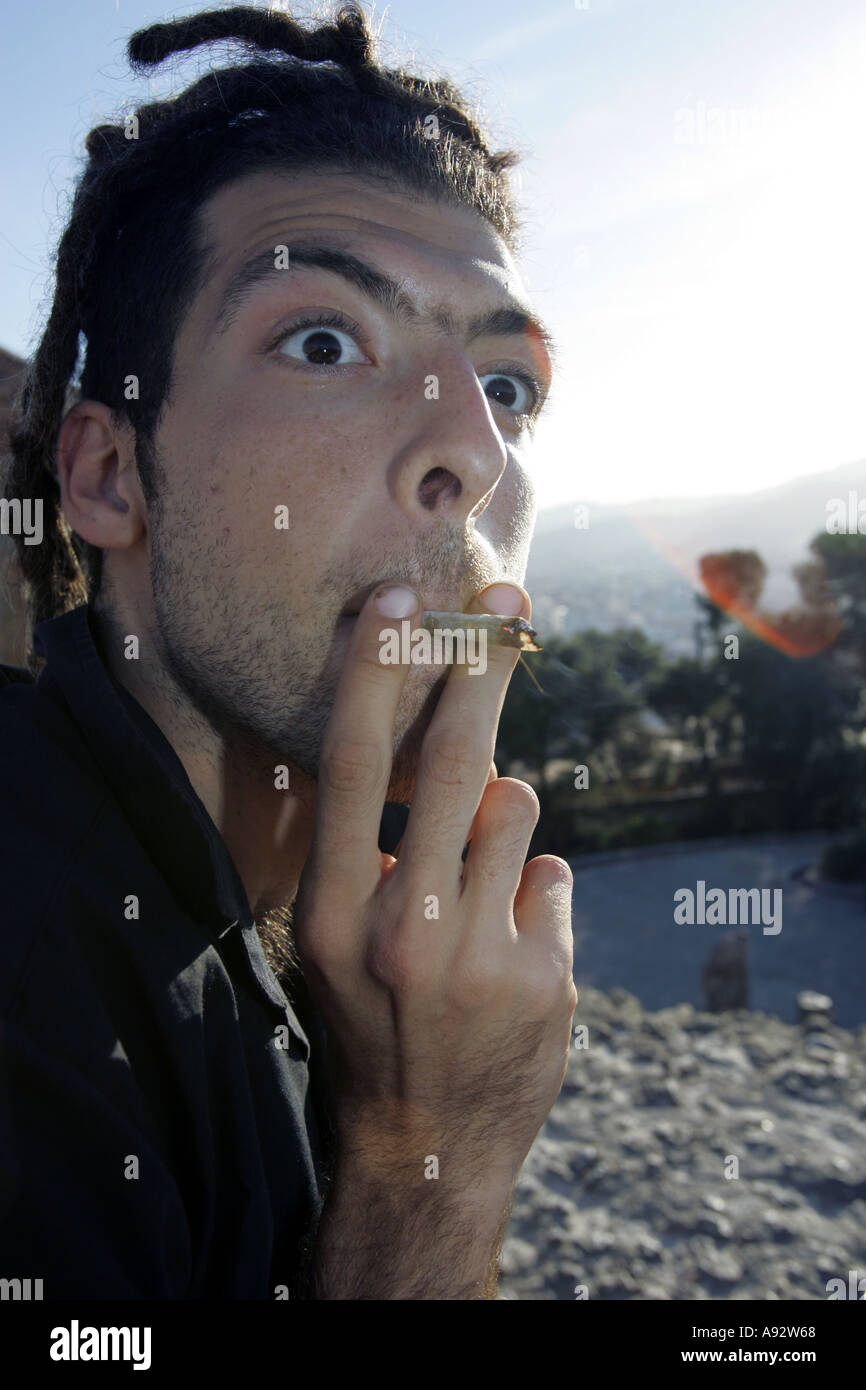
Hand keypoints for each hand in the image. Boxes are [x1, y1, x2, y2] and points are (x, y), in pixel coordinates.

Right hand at [292, 581, 576, 1196]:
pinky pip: (552, 877)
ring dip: (503, 823)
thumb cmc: (371, 1020)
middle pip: (457, 763)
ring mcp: (478, 959)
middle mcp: (399, 930)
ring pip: (516, 810)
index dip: (377, 674)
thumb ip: (370, 854)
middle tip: (506, 601)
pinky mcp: (543, 980)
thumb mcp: (332, 944)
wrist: (425, 1147)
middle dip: (483, 668)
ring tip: (479, 884)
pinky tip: (510, 951)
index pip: (354, 768)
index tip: (402, 601)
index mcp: (330, 912)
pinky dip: (534, 896)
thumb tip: (436, 751)